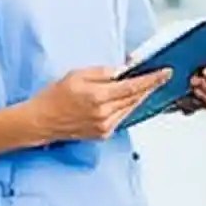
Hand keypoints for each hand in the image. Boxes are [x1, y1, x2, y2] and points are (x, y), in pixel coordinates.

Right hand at [24, 66, 171, 141]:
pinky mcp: (103, 134)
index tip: (165, 73)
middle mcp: (104, 114)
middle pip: (135, 98)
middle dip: (150, 86)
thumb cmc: (54, 96)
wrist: (41, 121)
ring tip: (147, 84)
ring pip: (131, 108)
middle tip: (162, 76)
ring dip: (140, 96)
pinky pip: (122, 117)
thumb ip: (102, 72)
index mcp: (98, 97)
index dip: (151, 79)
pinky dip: (128, 107)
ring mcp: (104, 126)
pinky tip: (130, 98)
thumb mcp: (77, 75)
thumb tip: (123, 70)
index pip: (132, 86)